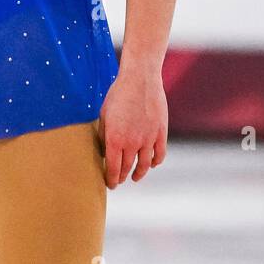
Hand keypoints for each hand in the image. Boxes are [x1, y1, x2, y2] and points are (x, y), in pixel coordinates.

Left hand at [98, 67, 167, 188]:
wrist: (140, 78)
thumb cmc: (118, 93)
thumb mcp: (104, 113)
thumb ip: (103, 134)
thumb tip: (104, 151)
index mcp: (115, 139)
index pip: (113, 168)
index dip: (112, 179)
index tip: (110, 184)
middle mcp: (132, 143)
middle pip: (128, 168)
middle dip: (122, 177)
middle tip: (120, 180)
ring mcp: (148, 139)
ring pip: (145, 165)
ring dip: (139, 173)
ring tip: (135, 177)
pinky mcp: (160, 133)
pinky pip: (159, 154)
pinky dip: (156, 162)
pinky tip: (152, 164)